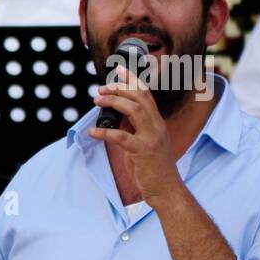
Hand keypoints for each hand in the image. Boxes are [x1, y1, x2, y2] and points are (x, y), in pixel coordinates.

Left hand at [87, 67, 182, 204]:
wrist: (167, 189)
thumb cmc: (153, 169)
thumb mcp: (145, 144)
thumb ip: (134, 130)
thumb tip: (116, 120)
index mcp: (157, 124)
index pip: (146, 95)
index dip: (133, 80)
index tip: (119, 69)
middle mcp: (157, 127)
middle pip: (141, 97)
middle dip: (120, 87)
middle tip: (101, 88)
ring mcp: (152, 138)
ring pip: (135, 110)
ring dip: (114, 102)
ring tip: (96, 100)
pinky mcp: (143, 151)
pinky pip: (122, 137)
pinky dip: (104, 133)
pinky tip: (92, 132)